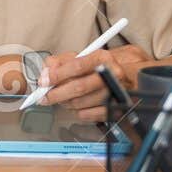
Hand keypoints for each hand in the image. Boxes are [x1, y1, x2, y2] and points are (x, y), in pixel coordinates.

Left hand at [40, 45, 156, 118]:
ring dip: (65, 103)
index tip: (43, 81)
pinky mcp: (116, 109)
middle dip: (56, 94)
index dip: (56, 75)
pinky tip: (76, 105)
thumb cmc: (97, 67)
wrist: (128, 76)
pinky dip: (77, 112)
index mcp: (103, 58)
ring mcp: (116, 93)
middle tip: (43, 97)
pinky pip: (89, 115)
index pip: (76, 66)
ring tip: (62, 98)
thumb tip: (45, 74)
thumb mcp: (79, 56)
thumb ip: (59, 61)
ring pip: (81, 103)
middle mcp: (113, 75)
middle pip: (78, 88)